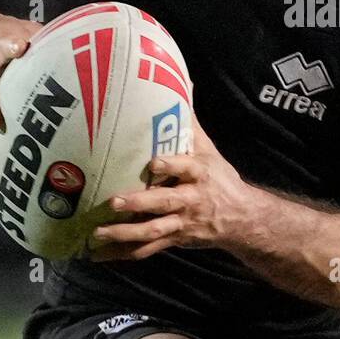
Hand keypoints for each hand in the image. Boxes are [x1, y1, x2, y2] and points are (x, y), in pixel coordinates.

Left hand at [87, 117, 256, 261]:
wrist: (241, 218)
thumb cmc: (219, 178)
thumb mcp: (210, 150)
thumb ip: (191, 122)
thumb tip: (182, 83)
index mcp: (199, 174)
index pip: (186, 168)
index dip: (171, 166)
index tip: (152, 163)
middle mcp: (190, 200)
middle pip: (165, 203)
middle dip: (140, 204)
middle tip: (114, 201)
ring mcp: (181, 223)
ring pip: (153, 231)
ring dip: (125, 233)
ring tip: (98, 233)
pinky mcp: (174, 240)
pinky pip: (148, 249)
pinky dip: (123, 254)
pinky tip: (98, 255)